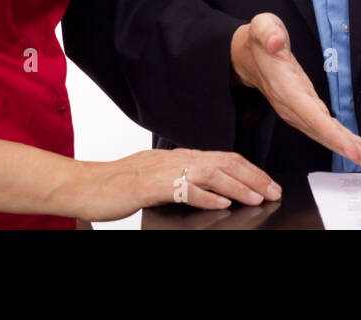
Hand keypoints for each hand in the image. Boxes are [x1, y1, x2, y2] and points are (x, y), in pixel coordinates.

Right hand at [71, 148, 281, 222]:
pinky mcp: (152, 186)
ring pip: (211, 174)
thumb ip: (184, 179)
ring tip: (257, 198)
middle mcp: (176, 158)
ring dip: (238, 187)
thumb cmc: (119, 183)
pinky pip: (185, 190)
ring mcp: (165, 171)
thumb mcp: (158, 177)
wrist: (87, 185)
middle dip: (253, 177)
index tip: (268, 183)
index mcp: (179, 156)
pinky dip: (207, 198)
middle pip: (224, 162)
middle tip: (273, 191)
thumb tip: (211, 191)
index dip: (249, 170)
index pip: (223, 158)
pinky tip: (222, 205)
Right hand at [230, 13, 360, 171]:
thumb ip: (268, 33)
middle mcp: (291, 104)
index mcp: (285, 87)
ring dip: (346, 148)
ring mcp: (297, 109)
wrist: (247, 56)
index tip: (350, 149)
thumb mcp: (262, 27)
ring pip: (323, 133)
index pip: (310, 114)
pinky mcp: (303, 108)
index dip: (331, 133)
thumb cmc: (259, 41)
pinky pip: (323, 127)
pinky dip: (340, 139)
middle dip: (345, 149)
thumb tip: (275, 42)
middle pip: (321, 131)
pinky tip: (356, 146)